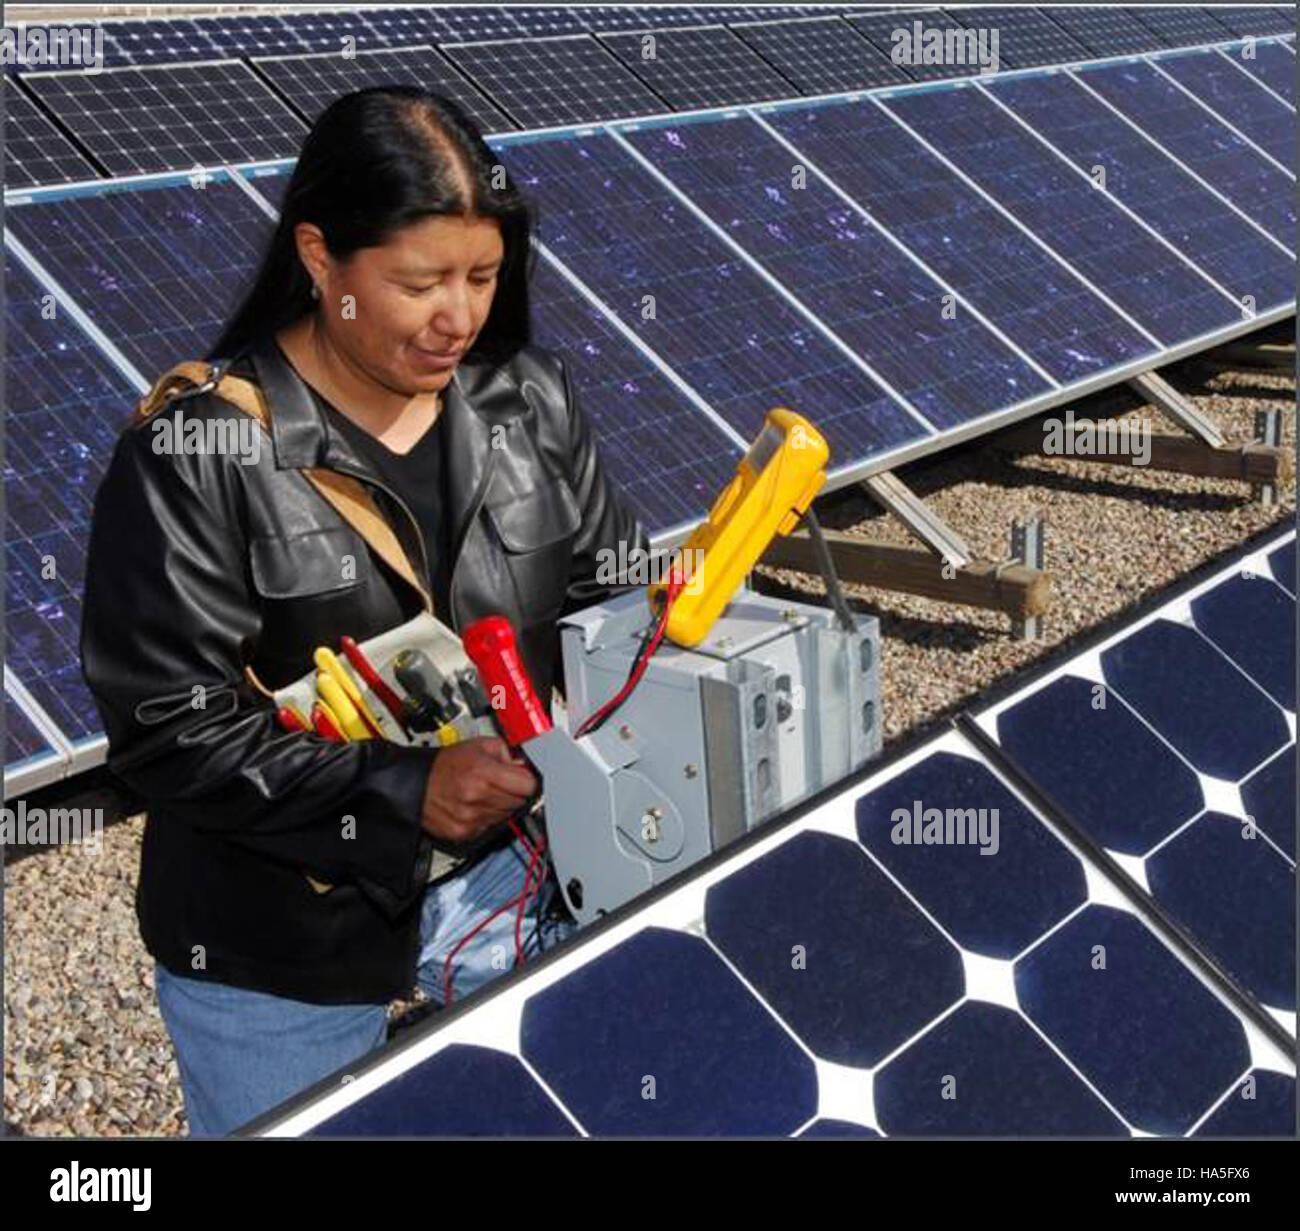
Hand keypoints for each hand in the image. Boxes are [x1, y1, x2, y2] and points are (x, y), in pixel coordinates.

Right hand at [419, 736, 537, 847]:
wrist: (414, 784)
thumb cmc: (444, 765)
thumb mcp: (479, 745)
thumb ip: (507, 753)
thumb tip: (524, 766)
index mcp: (483, 772)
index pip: (528, 785)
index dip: (527, 779)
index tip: (523, 777)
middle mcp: (478, 797)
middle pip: (520, 802)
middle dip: (514, 792)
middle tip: (499, 783)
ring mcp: (471, 818)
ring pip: (506, 816)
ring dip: (501, 805)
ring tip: (484, 793)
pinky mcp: (464, 833)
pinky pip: (490, 827)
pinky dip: (486, 817)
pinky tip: (474, 805)